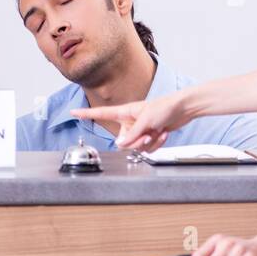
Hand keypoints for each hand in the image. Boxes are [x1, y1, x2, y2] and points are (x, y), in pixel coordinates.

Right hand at [70, 90, 190, 149]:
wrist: (183, 109)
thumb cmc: (165, 107)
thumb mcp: (146, 121)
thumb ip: (132, 134)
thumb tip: (120, 144)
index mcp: (125, 112)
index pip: (101, 113)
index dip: (86, 113)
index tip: (73, 112)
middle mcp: (130, 122)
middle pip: (122, 141)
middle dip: (136, 142)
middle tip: (147, 134)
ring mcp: (139, 130)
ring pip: (136, 147)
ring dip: (149, 142)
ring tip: (157, 131)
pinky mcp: (149, 136)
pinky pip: (147, 148)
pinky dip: (157, 143)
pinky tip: (163, 133)